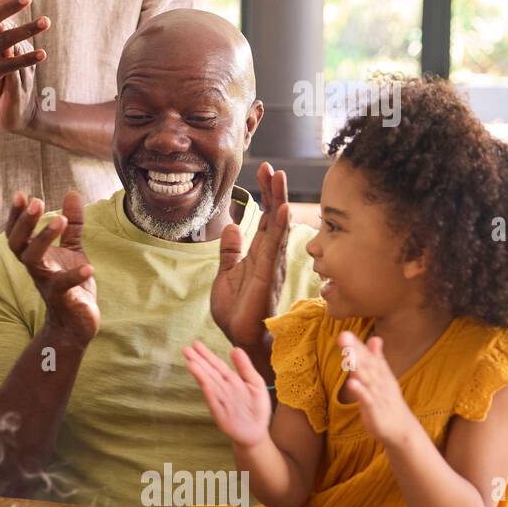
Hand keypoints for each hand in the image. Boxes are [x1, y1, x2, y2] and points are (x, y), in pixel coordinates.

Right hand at [6, 190, 97, 346]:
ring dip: (44, 238)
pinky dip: (74, 275)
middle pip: (17, 244)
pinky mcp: (62, 299)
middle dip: (24, 223)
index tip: (21, 194)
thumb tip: (72, 192)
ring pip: (33, 260)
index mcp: (35, 256)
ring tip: (60, 220)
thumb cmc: (71, 284)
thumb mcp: (72, 249)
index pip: (17, 233)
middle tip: (37, 201)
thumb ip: (72, 223)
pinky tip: (88, 266)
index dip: (16, 215)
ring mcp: (46, 283)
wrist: (75, 324)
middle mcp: (35, 268)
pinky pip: (63, 286)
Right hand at [182, 340, 272, 447]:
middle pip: (210, 372)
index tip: (195, 343)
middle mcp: (223, 388)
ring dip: (200, 374)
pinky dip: (209, 392)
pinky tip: (203, 383)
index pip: (217, 364)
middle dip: (198, 361)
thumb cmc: (256, 408)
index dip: (207, 355)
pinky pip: (215, 401)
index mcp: (231, 380)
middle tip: (185, 349)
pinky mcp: (220, 413)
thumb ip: (245, 367)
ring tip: (190, 362)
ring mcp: (220, 400)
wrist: (256, 432)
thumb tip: (235, 348)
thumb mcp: (255, 383)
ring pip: (210, 384)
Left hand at [210, 163, 290, 350]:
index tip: (263, 172)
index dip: (265, 195)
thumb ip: (230, 251)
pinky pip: (274, 247)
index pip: (265, 219)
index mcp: (258, 255)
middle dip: (273, 192)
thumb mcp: (226, 275)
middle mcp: (269, 257)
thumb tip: (230, 226)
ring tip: (278, 178)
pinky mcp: (266, 277)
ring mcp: (270, 266)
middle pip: (274, 218)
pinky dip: (278, 228)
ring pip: (276, 227)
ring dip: (277, 202)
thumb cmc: (236, 311)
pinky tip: (281, 210)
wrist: (239, 338)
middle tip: (271, 168)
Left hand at [339, 332, 414, 446]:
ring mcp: (379, 396)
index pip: (369, 357)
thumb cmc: (388, 402)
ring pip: (367, 379)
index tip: (345, 332)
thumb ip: (377, 359)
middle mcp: (381, 382)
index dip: (357, 345)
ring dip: (357, 366)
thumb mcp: (384, 379)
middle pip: (368, 364)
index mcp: (382, 374)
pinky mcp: (375, 411)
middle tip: (344, 335)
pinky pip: (367, 400)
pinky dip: (360, 391)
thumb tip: (375, 338)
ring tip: (347, 354)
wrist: (403, 430)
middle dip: (356, 350)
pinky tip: (351, 382)